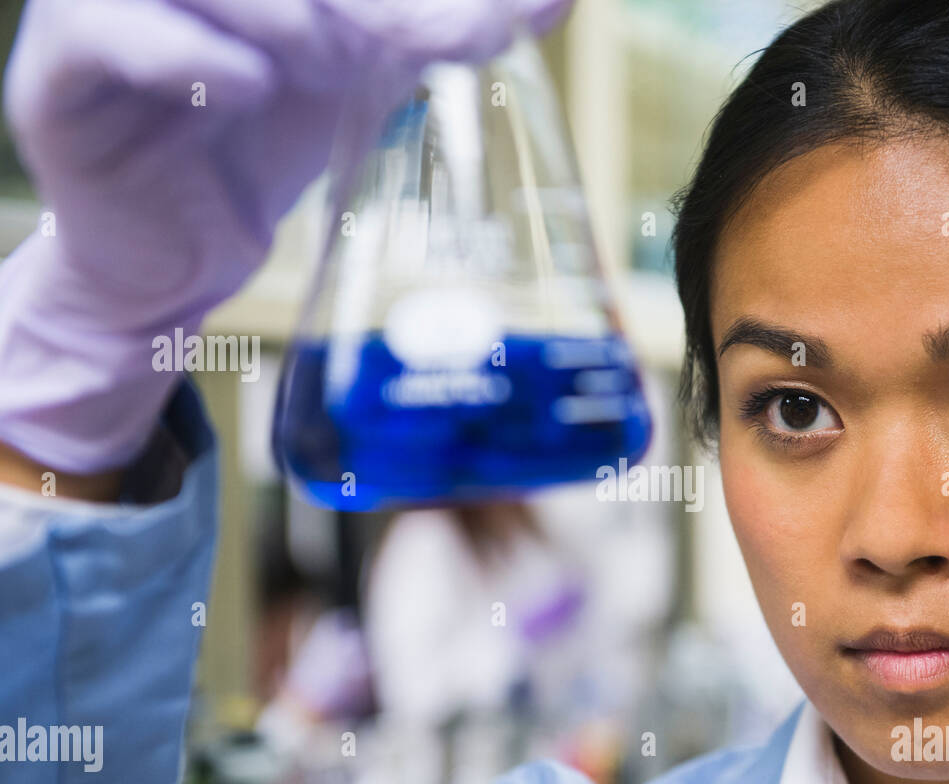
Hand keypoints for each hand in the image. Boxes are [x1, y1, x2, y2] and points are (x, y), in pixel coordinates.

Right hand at [0, 0, 574, 474]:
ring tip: (331, 66)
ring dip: (279, 13)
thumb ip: (438, 30)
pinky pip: (106, 33)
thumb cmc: (261, 154)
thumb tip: (555, 2)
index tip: (475, 25)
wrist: (183, 261)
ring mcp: (101, 13)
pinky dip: (182, 52)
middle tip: (419, 40)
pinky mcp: (60, 79)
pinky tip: (253, 86)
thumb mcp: (361, 80)